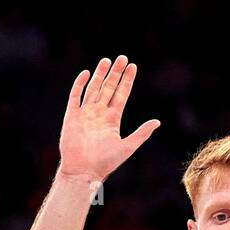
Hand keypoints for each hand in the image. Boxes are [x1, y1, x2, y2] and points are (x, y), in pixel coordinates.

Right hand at [59, 55, 159, 184]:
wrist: (83, 171)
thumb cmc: (105, 163)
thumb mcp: (127, 146)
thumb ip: (142, 133)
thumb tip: (158, 122)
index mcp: (112, 120)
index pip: (121, 95)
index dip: (127, 81)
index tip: (133, 66)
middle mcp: (99, 114)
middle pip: (109, 88)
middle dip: (115, 73)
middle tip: (122, 57)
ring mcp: (85, 114)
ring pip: (94, 89)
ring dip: (100, 75)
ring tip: (107, 60)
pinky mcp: (72, 116)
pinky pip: (76, 96)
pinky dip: (80, 84)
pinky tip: (87, 73)